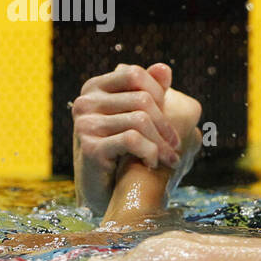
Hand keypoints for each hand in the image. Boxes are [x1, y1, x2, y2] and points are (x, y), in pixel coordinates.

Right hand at [72, 63, 200, 213]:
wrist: (101, 192)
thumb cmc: (122, 151)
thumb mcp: (136, 118)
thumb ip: (149, 92)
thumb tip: (164, 68)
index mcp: (94, 88)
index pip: (133, 74)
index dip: (158, 93)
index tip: (168, 118)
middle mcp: (85, 102)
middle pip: (141, 99)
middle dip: (166, 125)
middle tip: (176, 146)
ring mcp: (84, 124)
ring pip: (140, 120)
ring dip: (162, 143)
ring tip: (170, 159)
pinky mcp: (89, 148)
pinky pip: (132, 139)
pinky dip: (150, 152)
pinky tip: (152, 163)